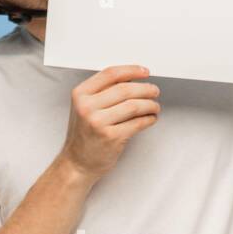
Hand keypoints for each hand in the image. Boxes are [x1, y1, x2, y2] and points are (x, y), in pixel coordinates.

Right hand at [60, 65, 159, 181]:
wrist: (78, 162)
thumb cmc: (84, 135)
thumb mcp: (85, 107)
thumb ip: (103, 92)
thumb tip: (132, 79)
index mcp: (80, 94)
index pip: (110, 74)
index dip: (132, 70)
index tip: (145, 72)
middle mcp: (87, 107)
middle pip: (125, 89)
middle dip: (145, 89)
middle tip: (154, 91)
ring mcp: (98, 122)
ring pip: (134, 105)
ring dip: (150, 105)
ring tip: (154, 107)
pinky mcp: (111, 137)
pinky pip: (137, 123)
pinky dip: (149, 119)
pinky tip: (151, 118)